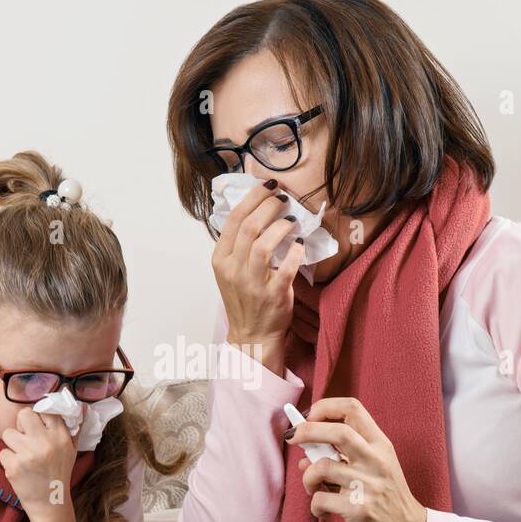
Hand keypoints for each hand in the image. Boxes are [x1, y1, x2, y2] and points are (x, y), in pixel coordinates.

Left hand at [0, 407, 81, 521]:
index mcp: (61, 436)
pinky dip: (9, 460)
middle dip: (21, 424)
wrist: (50, 503)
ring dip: (12, 444)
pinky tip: (20, 468)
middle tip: (26, 437)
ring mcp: (28, 454)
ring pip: (8, 433)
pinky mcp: (14, 466)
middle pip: (23, 414)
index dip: (38, 416)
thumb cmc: (60, 474)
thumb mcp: (72, 450)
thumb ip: (75, 428)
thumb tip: (81, 407)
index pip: (44, 409)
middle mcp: (45, 443)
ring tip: (23, 455)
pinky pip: (3, 452)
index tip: (38, 426)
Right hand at [213, 179, 306, 369]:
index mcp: (220, 259)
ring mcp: (252, 283)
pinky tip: (299, 244)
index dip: (253, 198)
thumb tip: (257, 209)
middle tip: (283, 198)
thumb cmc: (244, 299)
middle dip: (269, 206)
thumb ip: (238, 244)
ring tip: (291, 220)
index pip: (234, 220)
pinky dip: (295, 252)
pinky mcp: (273, 295)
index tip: (268, 186)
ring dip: (281, 226)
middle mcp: (233, 269)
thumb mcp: (230, 270)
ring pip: (263, 244)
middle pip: (249, 227)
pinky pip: (286, 268)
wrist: (251, 335)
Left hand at [288, 397, 429, 521]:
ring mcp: (369, 485)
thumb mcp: (373, 468)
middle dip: (306, 430)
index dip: (325, 407)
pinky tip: (323, 511)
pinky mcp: (360, 510)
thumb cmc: (386, 497)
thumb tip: (304, 455)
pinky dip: (314, 506)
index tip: (308, 416)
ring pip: (321, 467)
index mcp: (380, 444)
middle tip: (292, 437)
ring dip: (308, 478)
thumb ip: (343, 457)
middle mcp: (376, 460)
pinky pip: (321, 500)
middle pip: (337, 431)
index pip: (353, 408)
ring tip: (313, 489)